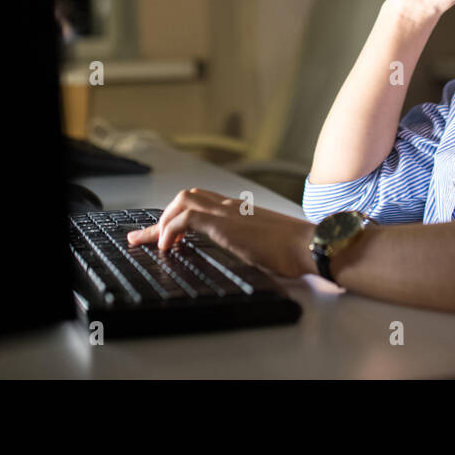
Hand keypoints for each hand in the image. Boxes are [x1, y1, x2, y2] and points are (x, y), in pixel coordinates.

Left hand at [124, 188, 316, 278]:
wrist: (307, 244)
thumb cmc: (294, 249)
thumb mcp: (265, 244)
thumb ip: (250, 244)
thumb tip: (247, 257)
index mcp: (240, 209)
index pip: (202, 201)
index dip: (179, 214)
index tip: (164, 231)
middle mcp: (230, 205)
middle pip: (187, 197)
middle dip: (163, 215)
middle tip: (147, 237)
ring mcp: (226, 211)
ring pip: (182, 202)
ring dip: (163, 221)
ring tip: (154, 242)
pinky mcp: (222, 223)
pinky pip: (185, 219)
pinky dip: (170, 230)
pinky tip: (167, 247)